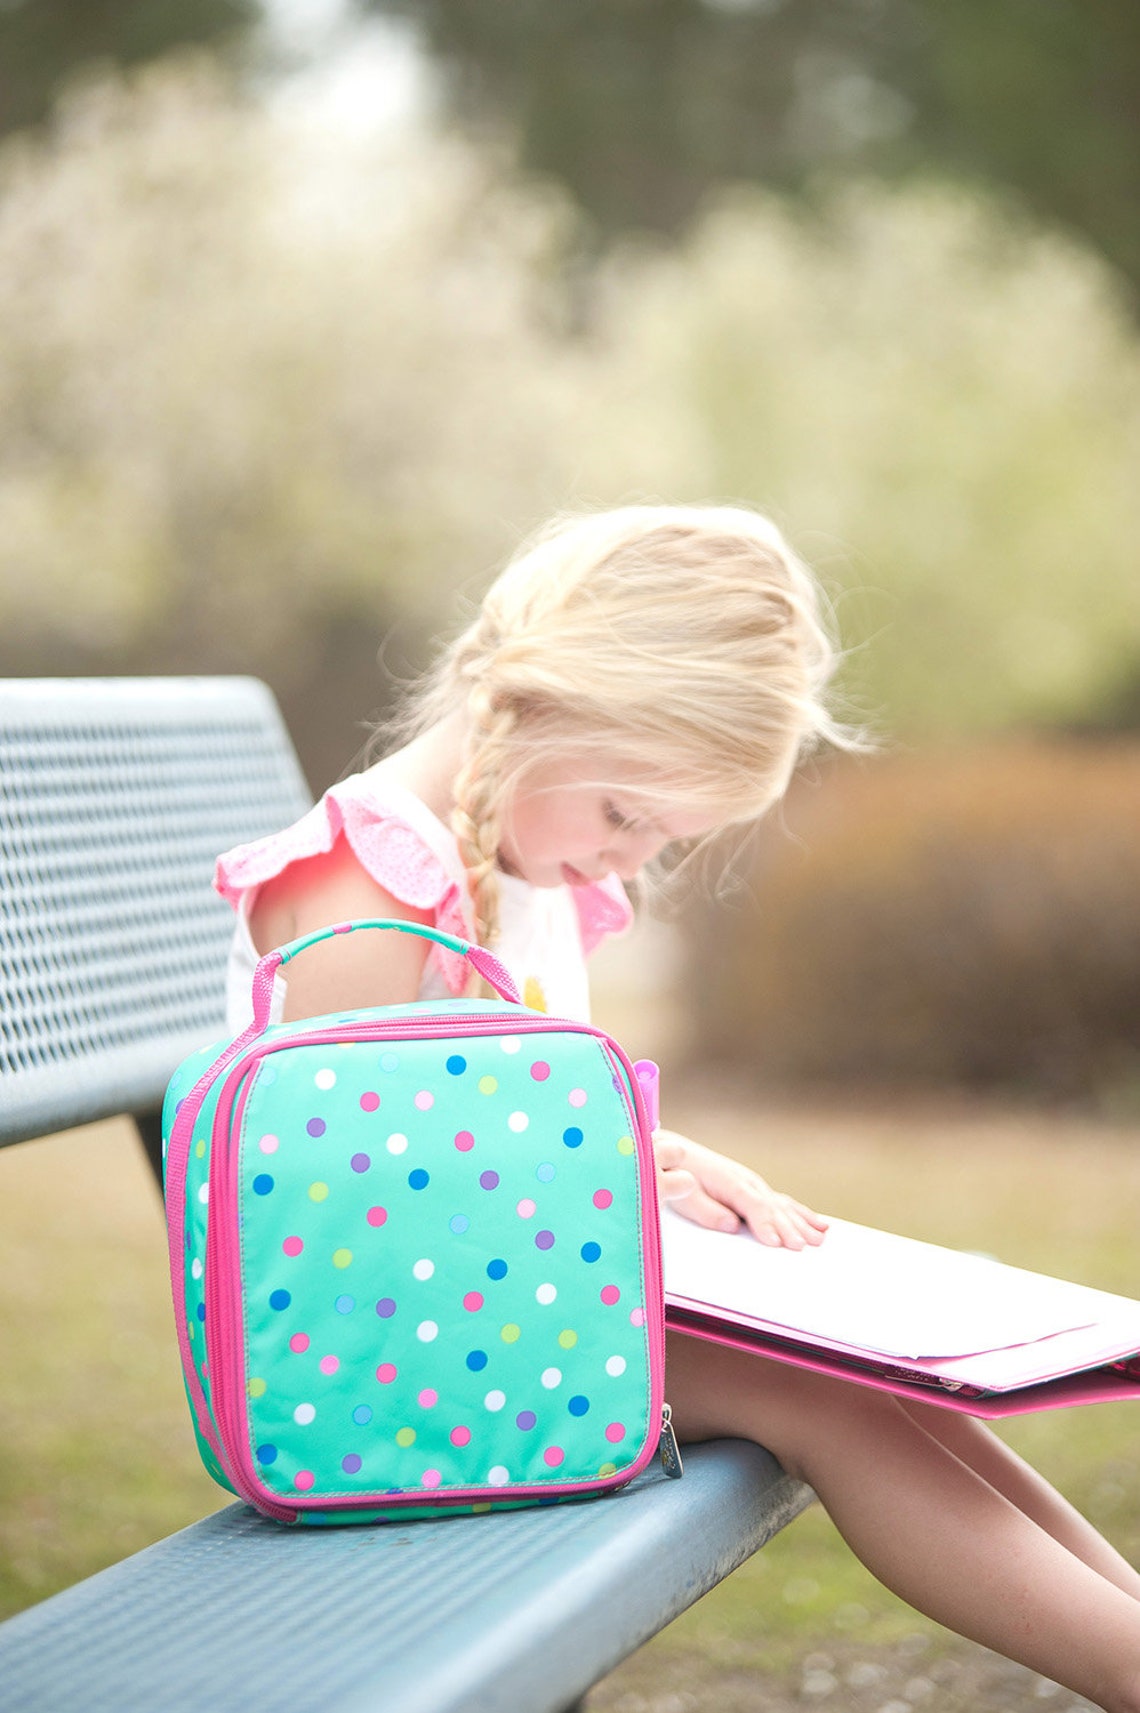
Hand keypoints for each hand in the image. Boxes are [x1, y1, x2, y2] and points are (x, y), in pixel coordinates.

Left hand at [653, 1129, 827, 1248]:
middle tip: (802, 1248)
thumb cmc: (676, 1176)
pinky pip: (782, 1202)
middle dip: (789, 1228)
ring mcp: (753, 1184)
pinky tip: (818, 1223)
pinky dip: (801, 1213)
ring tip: (819, 1239)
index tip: (776, 1243)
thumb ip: (707, 1212)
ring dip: (802, 1222)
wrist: (673, 1153)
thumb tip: (731, 1225)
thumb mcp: (684, 1195)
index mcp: (730, 1183)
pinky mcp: (755, 1189)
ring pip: (783, 1205)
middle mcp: (747, 1182)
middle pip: (773, 1208)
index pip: (753, 1206)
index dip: (765, 1225)